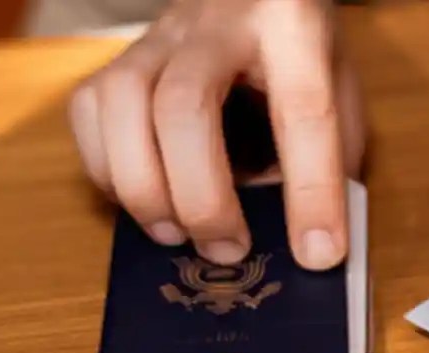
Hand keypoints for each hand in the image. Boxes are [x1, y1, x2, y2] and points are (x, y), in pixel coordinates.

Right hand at [69, 0, 364, 268]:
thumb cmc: (300, 50)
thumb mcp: (339, 91)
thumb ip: (328, 155)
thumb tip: (305, 244)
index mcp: (293, 26)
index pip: (303, 111)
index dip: (311, 192)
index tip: (317, 254)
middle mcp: (220, 21)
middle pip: (185, 106)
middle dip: (201, 197)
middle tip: (227, 250)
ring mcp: (162, 34)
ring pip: (122, 102)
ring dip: (143, 187)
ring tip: (175, 234)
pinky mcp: (123, 53)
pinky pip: (89, 109)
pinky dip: (106, 169)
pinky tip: (140, 199)